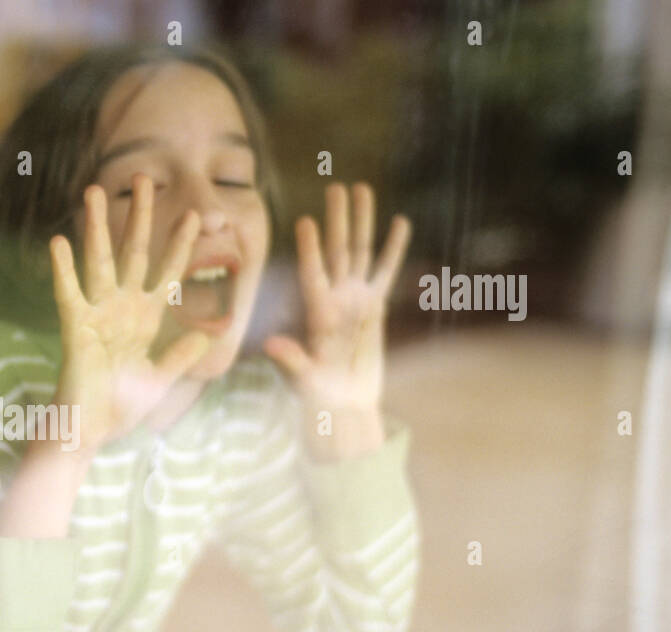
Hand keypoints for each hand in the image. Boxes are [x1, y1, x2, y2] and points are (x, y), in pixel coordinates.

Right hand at [49, 175, 211, 453]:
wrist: (91, 433)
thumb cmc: (119, 408)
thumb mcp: (159, 380)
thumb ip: (179, 356)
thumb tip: (207, 335)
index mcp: (144, 318)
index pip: (167, 273)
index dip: (182, 245)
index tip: (196, 215)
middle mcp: (121, 308)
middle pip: (134, 253)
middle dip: (141, 216)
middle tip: (145, 177)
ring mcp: (97, 315)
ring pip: (100, 262)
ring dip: (98, 227)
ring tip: (95, 192)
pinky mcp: (76, 330)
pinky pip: (68, 295)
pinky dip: (63, 270)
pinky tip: (58, 243)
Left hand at [264, 182, 410, 437]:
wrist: (343, 406)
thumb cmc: (318, 397)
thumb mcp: (304, 380)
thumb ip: (291, 361)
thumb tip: (272, 346)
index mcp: (316, 313)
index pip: (312, 274)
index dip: (309, 249)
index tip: (304, 220)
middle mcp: (334, 299)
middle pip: (336, 251)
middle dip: (337, 219)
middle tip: (335, 185)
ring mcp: (355, 299)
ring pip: (360, 252)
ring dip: (361, 221)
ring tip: (361, 188)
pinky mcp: (374, 307)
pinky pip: (386, 271)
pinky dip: (393, 247)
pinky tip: (398, 221)